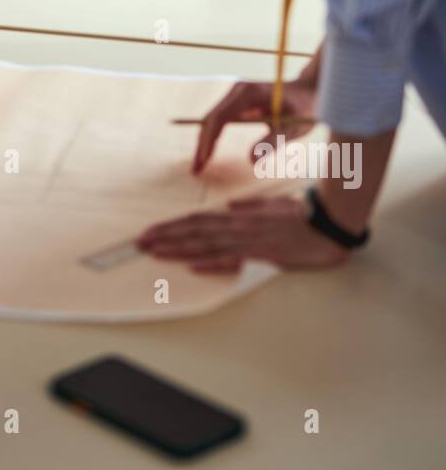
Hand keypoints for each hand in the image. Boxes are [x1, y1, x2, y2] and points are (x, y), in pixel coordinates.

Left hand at [137, 196, 349, 272]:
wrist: (330, 223)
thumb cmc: (303, 214)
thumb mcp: (272, 205)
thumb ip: (249, 206)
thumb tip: (229, 206)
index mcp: (239, 216)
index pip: (198, 221)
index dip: (172, 226)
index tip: (151, 231)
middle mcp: (239, 227)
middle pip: (194, 231)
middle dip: (165, 237)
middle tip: (139, 242)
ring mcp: (250, 241)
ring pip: (207, 243)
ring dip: (178, 248)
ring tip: (154, 252)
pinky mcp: (264, 254)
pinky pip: (233, 259)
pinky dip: (212, 262)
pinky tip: (192, 264)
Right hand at [192, 76, 318, 174]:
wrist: (310, 90)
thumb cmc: (305, 107)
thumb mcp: (294, 127)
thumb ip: (273, 142)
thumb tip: (251, 161)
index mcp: (248, 93)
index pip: (219, 118)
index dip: (209, 140)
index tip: (204, 161)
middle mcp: (237, 90)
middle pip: (210, 118)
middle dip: (202, 144)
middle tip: (196, 170)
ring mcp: (235, 95)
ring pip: (211, 119)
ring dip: (204, 142)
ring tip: (200, 166)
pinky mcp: (237, 101)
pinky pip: (219, 120)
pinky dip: (212, 137)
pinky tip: (208, 154)